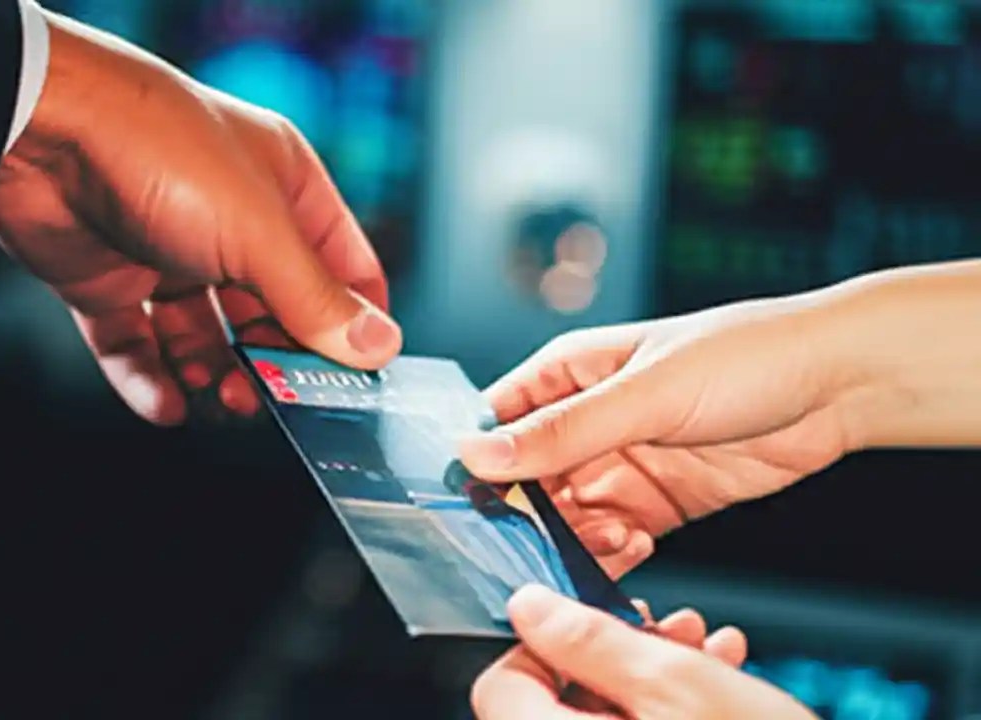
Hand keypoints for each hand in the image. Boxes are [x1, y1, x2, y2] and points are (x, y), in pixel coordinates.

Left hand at [0, 14, 400, 424]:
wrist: (40, 129)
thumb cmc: (158, 149)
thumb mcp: (258, 233)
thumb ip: (315, 300)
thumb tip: (377, 345)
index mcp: (283, 191)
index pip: (341, 270)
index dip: (352, 325)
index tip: (354, 378)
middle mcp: (230, 222)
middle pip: (272, 314)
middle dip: (275, 361)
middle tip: (276, 396)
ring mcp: (168, 252)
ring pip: (206, 339)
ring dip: (215, 377)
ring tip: (217, 397)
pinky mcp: (110, 281)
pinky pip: (140, 347)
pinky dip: (151, 381)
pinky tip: (166, 404)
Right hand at [458, 295, 858, 576]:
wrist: (839, 384)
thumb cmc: (746, 354)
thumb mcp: (645, 392)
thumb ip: (563, 431)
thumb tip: (479, 452)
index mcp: (571, 374)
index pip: (498, 420)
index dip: (480, 460)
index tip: (470, 501)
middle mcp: (590, 421)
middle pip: (528, 480)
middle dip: (529, 514)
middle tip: (536, 540)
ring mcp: (624, 463)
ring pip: (570, 516)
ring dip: (575, 538)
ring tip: (606, 538)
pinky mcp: (659, 502)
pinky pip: (616, 539)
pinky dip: (614, 553)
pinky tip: (632, 546)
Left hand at [472, 586, 814, 719]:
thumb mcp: (678, 685)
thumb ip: (592, 641)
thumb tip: (529, 607)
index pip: (499, 686)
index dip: (545, 642)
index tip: (593, 621)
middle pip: (554, 706)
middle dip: (616, 655)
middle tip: (670, 630)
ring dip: (650, 682)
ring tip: (709, 653)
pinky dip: (665, 717)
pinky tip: (719, 688)